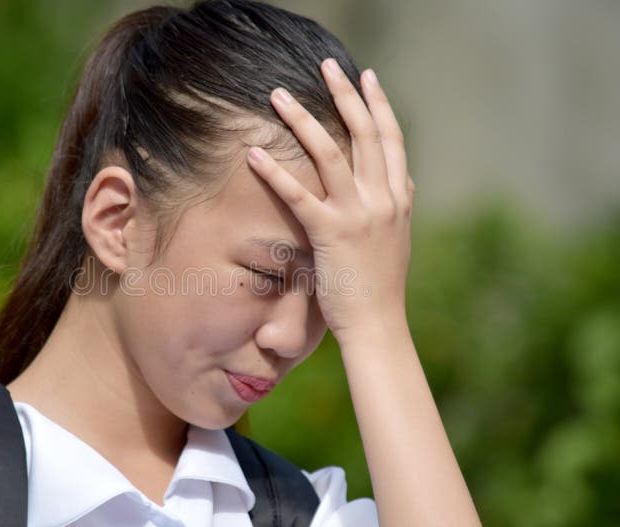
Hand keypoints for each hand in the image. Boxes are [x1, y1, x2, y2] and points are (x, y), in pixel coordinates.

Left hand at [246, 59, 414, 341]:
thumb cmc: (382, 287)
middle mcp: (383, 200)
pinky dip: (274, 172)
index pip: (391, 141)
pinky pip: (298, 196)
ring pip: (331, 154)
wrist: (378, 325)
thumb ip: (400, 207)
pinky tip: (252, 154)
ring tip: (279, 95)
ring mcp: (358, 215)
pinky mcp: (330, 234)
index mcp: (398, 200)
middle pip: (365, 134)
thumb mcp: (399, 240)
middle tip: (327, 66)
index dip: (380, 106)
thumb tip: (407, 184)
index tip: (368, 78)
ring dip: (303, 120)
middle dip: (346, 95)